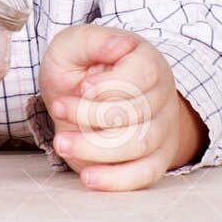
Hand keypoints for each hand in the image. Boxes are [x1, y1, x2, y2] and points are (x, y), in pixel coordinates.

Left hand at [38, 23, 207, 190]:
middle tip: (59, 109)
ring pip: (139, 145)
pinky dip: (117, 180)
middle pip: (137, 112)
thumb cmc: (82, 68)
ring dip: (96, 148)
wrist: (85, 97)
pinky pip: (145, 175)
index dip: (111, 85)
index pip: (143, 74)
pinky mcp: (155, 158)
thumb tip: (121, 45)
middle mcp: (163, 96)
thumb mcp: (77, 44)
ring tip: (62, 143)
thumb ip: (95, 41)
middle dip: (92, 115)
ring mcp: (162, 129)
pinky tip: (88, 178)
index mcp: (149, 62)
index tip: (83, 86)